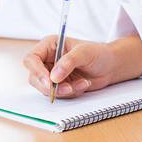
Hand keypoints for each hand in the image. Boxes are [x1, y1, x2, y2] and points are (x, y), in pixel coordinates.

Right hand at [23, 35, 141, 98]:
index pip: (31, 59)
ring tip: (82, 83)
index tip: (49, 81)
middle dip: (51, 86)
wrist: (110, 66)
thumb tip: (53, 77)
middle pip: (34, 78)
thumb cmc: (98, 53)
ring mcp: (52, 75)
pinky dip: (71, 92)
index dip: (36, 71)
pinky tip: (83, 84)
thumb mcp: (84, 52)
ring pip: (46, 89)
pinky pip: (59, 95)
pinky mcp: (59, 86)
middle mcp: (47, 60)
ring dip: (64, 91)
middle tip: (68, 88)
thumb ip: (69, 62)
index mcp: (49, 46)